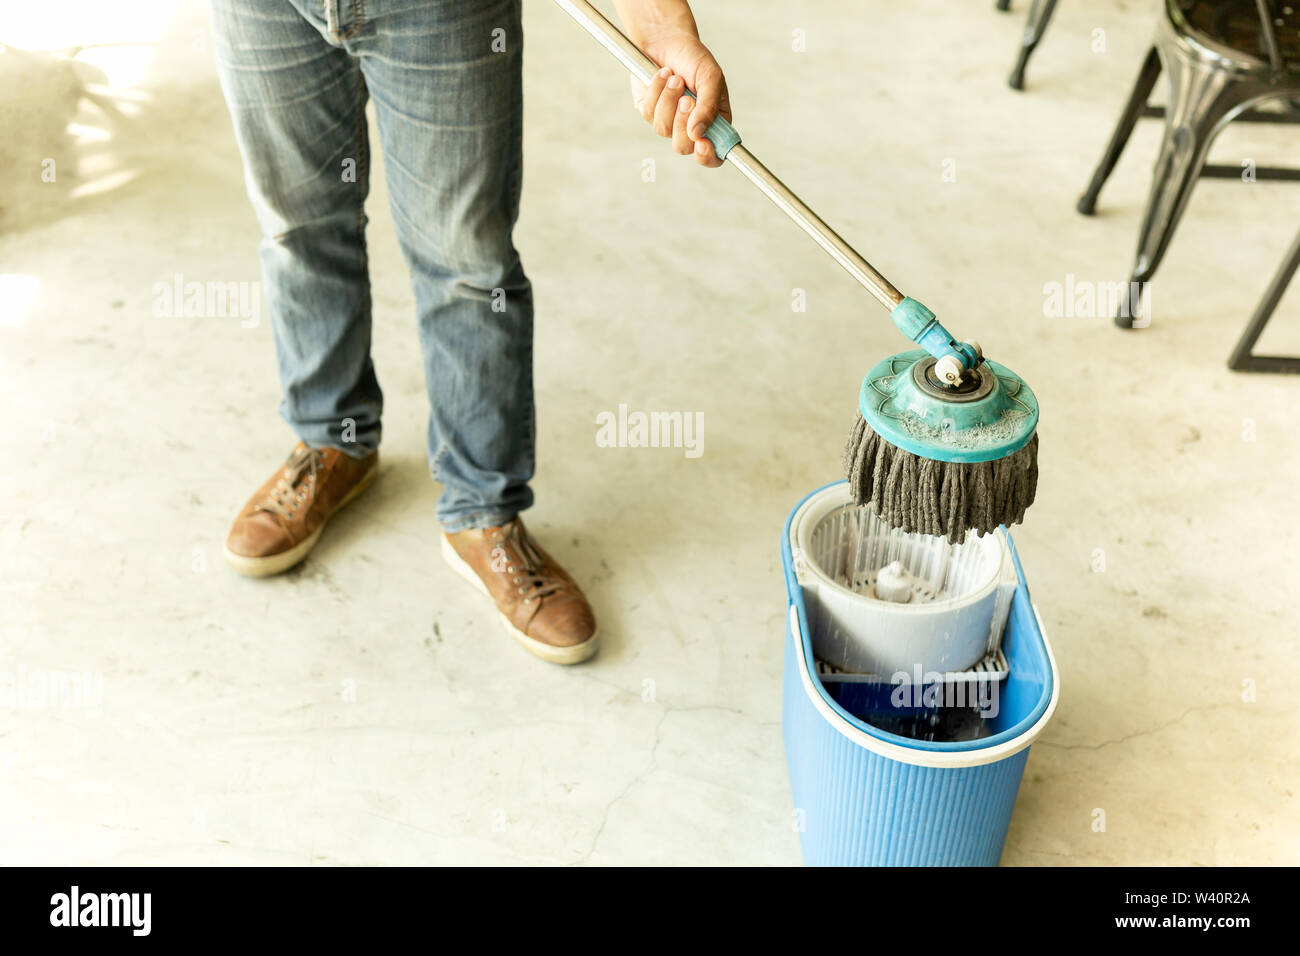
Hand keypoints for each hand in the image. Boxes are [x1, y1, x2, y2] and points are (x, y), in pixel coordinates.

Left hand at [627, 27, 730, 167]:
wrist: (666, 39)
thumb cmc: (694, 58)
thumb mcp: (711, 77)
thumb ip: (708, 107)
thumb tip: (697, 134)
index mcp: (713, 124)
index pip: (713, 155)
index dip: (707, 156)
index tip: (701, 142)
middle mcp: (690, 128)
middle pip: (683, 147)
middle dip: (682, 122)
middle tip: (687, 98)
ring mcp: (668, 122)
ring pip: (663, 129)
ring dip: (669, 101)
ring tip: (674, 79)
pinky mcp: (648, 112)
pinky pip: (649, 113)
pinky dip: (656, 91)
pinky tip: (662, 76)